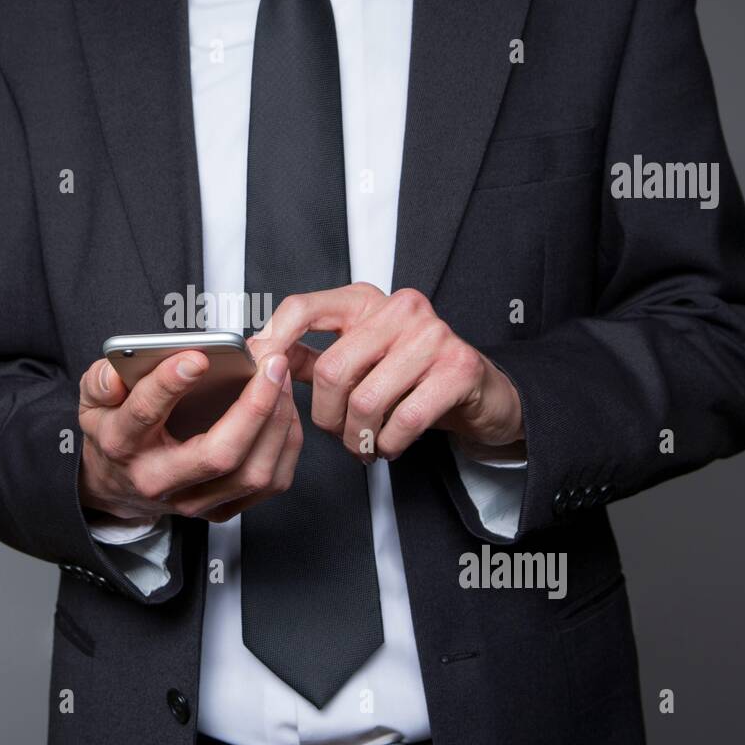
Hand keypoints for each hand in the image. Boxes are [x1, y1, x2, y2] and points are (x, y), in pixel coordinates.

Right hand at [77, 345, 302, 522]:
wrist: (119, 484)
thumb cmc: (115, 432)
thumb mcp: (93, 401)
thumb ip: (101, 381)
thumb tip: (116, 375)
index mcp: (124, 444)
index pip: (145, 414)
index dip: (170, 384)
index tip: (197, 357)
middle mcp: (160, 479)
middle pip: (217, 455)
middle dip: (253, 406)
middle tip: (271, 364)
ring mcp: (194, 500)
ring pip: (252, 472)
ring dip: (277, 422)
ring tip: (282, 379)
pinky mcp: (221, 508)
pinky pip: (270, 481)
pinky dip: (285, 442)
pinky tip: (284, 409)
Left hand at [253, 283, 523, 462]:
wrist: (482, 394)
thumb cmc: (413, 377)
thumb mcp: (358, 359)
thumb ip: (309, 356)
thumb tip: (261, 357)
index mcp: (365, 300)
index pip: (303, 308)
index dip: (274, 343)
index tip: (262, 376)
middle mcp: (399, 308)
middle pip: (331, 369)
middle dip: (327, 417)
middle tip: (338, 434)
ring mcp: (433, 335)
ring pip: (365, 400)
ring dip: (357, 437)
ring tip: (364, 444)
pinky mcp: (459, 369)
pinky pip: (403, 421)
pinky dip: (389, 444)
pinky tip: (390, 445)